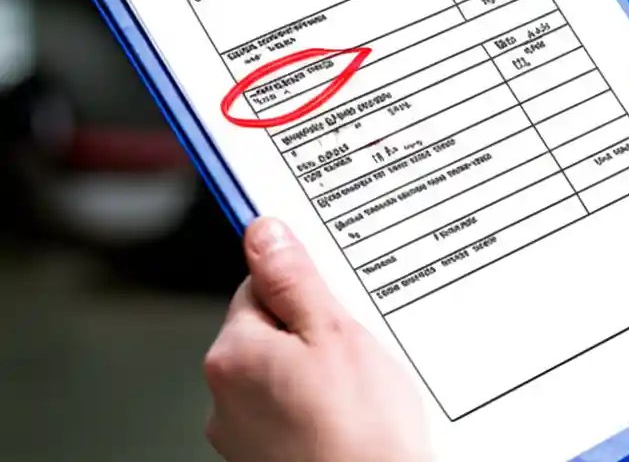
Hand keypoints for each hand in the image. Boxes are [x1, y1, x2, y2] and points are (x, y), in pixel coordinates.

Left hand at [204, 218, 429, 461]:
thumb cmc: (361, 430)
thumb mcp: (335, 333)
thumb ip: (294, 279)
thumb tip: (263, 233)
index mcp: (234, 353)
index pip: (257, 287)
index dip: (304, 290)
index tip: (335, 303)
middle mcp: (223, 396)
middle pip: (268, 332)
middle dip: (311, 334)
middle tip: (354, 350)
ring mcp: (241, 435)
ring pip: (280, 374)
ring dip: (314, 374)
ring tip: (356, 392)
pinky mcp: (263, 459)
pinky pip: (287, 413)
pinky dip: (314, 410)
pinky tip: (347, 418)